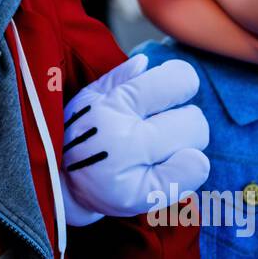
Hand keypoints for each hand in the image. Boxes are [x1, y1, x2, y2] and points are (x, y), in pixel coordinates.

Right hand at [61, 54, 209, 223]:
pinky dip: (191, 169)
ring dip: (184, 147)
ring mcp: (134, 171)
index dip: (183, 83)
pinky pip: (193, 175)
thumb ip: (117, 78)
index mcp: (113, 106)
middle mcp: (123, 138)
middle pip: (193, 120)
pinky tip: (171, 167)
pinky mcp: (143, 196)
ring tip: (160, 150)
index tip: (175, 91)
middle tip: (164, 128)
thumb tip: (145, 62)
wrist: (61, 186)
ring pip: (196, 149)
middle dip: (184, 120)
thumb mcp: (87, 98)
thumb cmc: (80, 136)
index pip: (179, 81)